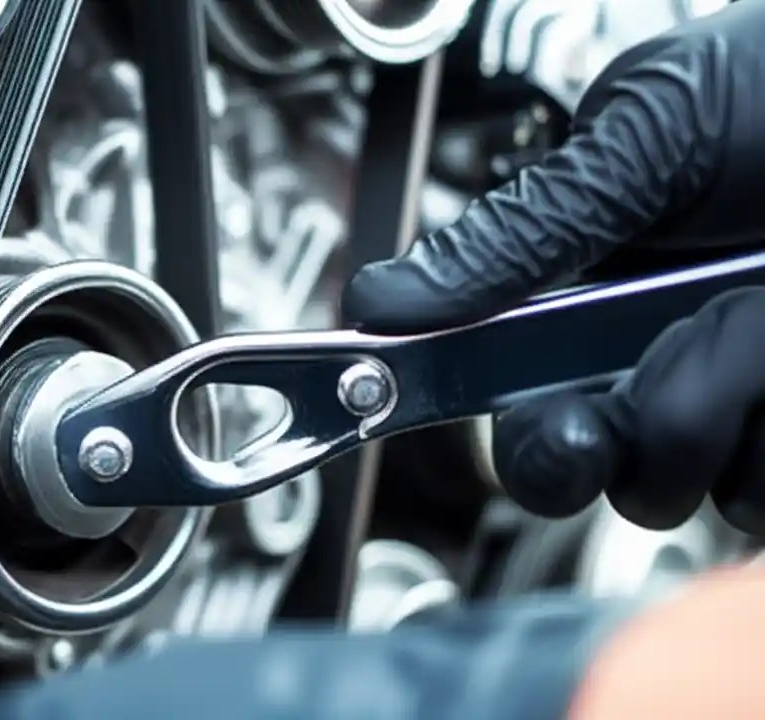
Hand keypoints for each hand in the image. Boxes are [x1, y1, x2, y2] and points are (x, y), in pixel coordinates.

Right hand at [342, 0, 764, 530]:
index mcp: (599, 284)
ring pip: (682, 484)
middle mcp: (663, 354)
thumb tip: (383, 294)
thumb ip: (521, 225)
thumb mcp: (655, 127)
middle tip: (644, 388)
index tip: (500, 414)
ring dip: (724, 407)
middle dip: (594, 439)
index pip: (508, 388)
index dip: (491, 417)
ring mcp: (745, 405)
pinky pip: (763, 497)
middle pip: (575, 464)